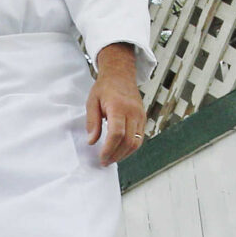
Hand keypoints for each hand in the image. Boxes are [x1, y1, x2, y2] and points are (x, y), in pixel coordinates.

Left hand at [84, 43, 146, 167]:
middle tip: (105, 162)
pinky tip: (120, 151)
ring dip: (124, 154)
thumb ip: (92, 122)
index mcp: (119, 107)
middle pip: (128, 141)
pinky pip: (139, 138)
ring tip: (111, 159)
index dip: (109, 149)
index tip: (101, 157)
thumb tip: (92, 141)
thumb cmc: (105, 87)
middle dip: (116, 155)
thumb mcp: (92, 102)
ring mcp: (140, 115)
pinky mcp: (143, 118)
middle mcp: (133, 112)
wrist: (121, 74)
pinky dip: (130, 148)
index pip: (117, 134)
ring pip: (136, 142)